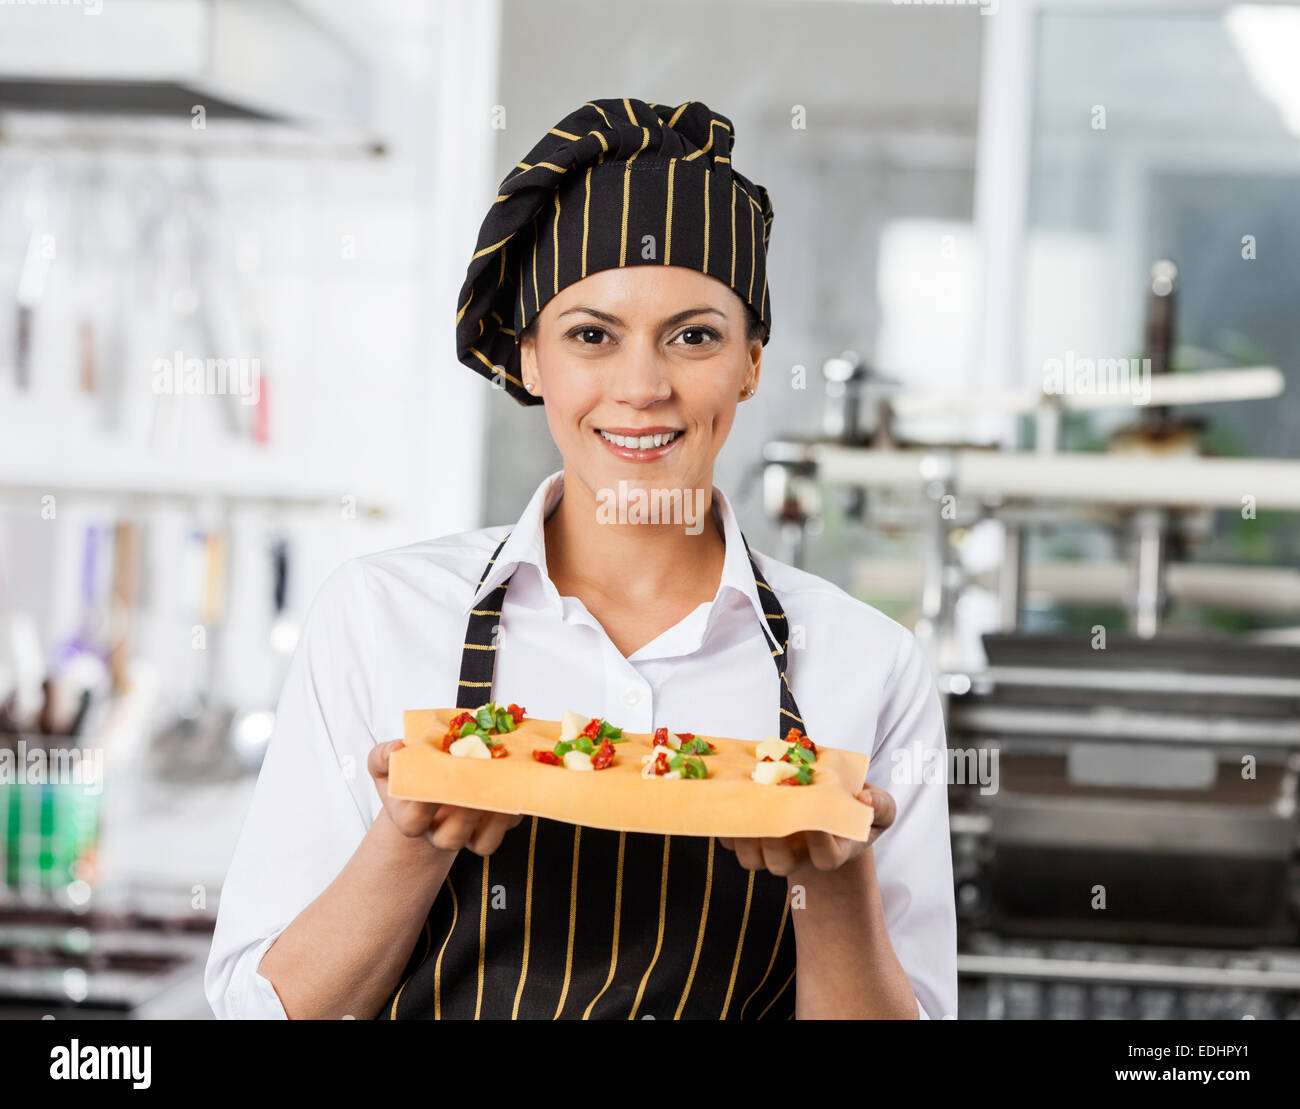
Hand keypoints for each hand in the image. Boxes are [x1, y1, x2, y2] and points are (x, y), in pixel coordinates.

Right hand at [368, 739, 523, 855]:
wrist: (432, 783)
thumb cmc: (410, 775)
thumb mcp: (386, 763)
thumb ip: (383, 756)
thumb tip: (396, 748)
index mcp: (410, 819)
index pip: (413, 823)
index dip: (423, 808)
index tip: (435, 780)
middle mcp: (440, 832)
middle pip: (451, 837)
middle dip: (466, 814)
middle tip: (476, 783)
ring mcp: (468, 832)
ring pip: (484, 842)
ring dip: (497, 819)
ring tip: (503, 788)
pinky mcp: (493, 826)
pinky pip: (506, 827)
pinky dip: (513, 811)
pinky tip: (515, 785)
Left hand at [717, 783, 895, 877]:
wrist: (825, 803)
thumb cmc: (855, 807)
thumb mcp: (880, 807)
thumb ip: (881, 806)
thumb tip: (865, 798)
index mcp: (832, 851)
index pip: (826, 859)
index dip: (819, 845)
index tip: (814, 821)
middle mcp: (800, 855)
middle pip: (780, 864)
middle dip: (771, 843)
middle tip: (769, 811)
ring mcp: (771, 849)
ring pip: (751, 858)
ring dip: (742, 836)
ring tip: (743, 804)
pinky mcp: (749, 836)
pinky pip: (731, 840)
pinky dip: (725, 824)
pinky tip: (728, 799)